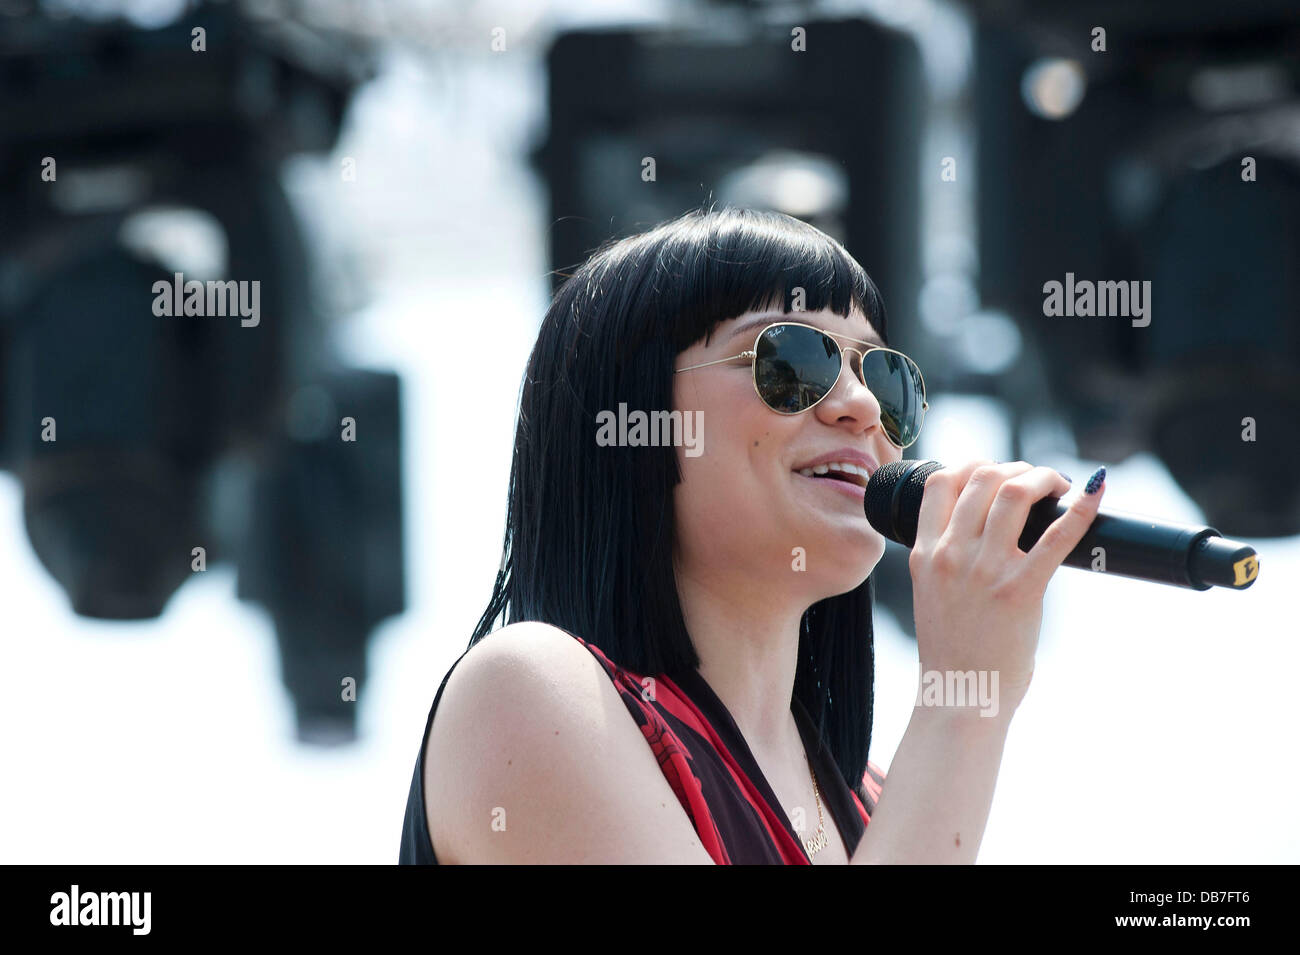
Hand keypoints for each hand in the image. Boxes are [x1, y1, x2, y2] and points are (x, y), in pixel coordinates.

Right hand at [907, 461, 1104, 716]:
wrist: (959, 698)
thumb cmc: (952, 652)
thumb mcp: (931, 594)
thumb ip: (946, 560)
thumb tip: (984, 532)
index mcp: (924, 554)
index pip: (940, 482)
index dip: (972, 464)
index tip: (996, 471)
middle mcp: (950, 554)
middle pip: (982, 477)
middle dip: (1016, 468)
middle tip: (1039, 484)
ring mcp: (984, 571)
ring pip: (1014, 492)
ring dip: (1044, 477)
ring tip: (1061, 488)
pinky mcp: (1020, 591)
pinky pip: (1056, 537)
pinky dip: (1082, 509)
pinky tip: (1096, 492)